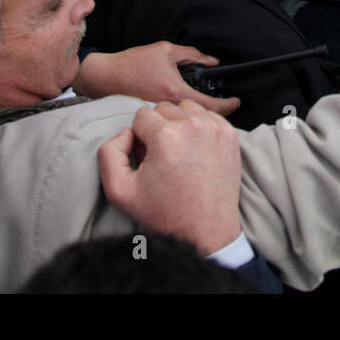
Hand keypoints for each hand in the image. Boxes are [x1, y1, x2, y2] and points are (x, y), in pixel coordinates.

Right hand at [74, 42, 239, 115]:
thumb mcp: (164, 51)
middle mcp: (169, 111)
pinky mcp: (156, 129)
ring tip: (202, 111)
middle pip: (203, 119)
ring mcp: (162, 123)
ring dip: (200, 121)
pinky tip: (185, 118)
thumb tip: (212, 60)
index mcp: (174, 93)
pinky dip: (187, 126)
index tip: (236, 102)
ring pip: (190, 126)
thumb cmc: (131, 65)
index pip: (211, 106)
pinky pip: (177, 130)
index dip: (228, 105)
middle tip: (222, 104)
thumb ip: (192, 55)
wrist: (103, 80)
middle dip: (214, 114)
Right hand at [98, 100, 241, 254]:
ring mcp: (215, 128)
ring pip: (186, 108)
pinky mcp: (230, 134)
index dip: (139, 138)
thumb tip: (126, 132)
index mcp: (166, 136)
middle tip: (162, 157)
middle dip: (158, 128)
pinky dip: (198, 127)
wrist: (205, 231)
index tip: (148, 159)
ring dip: (178, 124)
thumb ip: (109, 153)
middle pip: (163, 108)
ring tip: (178, 152)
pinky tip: (195, 151)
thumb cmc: (164, 212)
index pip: (141, 115)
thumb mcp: (119, 191)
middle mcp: (193, 126)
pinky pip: (207, 115)